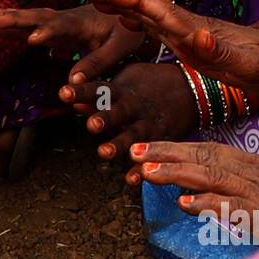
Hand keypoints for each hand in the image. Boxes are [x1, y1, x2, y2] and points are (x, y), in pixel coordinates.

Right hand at [0, 4, 146, 84]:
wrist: (130, 13)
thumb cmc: (127, 32)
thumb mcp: (119, 48)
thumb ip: (96, 64)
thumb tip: (71, 83)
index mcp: (83, 23)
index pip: (62, 28)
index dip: (48, 33)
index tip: (32, 40)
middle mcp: (66, 19)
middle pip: (37, 18)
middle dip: (13, 19)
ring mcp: (57, 22)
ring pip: (28, 19)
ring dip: (5, 18)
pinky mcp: (53, 27)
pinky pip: (28, 26)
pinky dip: (10, 26)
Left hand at [61, 62, 198, 160]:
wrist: (193, 88)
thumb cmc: (149, 83)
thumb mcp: (124, 79)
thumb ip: (96, 92)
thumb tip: (70, 99)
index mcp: (122, 90)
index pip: (98, 89)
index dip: (82, 91)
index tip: (64, 93)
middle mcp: (135, 107)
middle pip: (118, 112)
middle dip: (105, 118)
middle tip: (92, 123)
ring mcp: (149, 124)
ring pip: (133, 136)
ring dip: (119, 144)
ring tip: (105, 152)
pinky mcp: (163, 139)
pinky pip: (152, 156)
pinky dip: (141, 170)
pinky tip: (131, 179)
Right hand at [81, 0, 258, 101]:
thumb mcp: (246, 62)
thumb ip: (220, 50)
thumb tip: (196, 37)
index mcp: (194, 30)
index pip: (152, 9)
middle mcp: (188, 28)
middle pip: (145, 7)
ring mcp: (189, 36)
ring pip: (148, 17)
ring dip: (122, 7)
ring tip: (97, 1)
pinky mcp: (192, 46)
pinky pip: (157, 32)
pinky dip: (137, 23)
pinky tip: (127, 22)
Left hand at [129, 141, 258, 237]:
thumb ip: (235, 190)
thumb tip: (198, 196)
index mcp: (253, 165)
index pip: (206, 151)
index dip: (173, 149)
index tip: (143, 148)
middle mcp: (254, 173)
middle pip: (204, 158)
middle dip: (166, 154)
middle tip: (132, 151)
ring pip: (214, 177)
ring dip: (179, 174)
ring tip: (146, 173)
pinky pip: (237, 208)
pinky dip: (212, 204)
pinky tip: (188, 203)